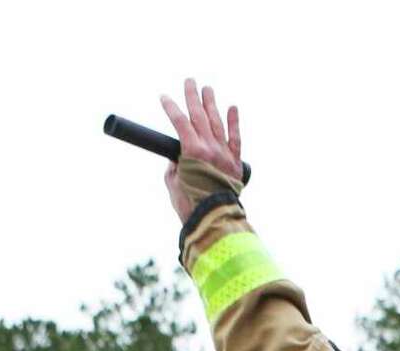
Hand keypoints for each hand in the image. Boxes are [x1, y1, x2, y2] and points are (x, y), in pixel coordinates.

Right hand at [160, 77, 241, 222]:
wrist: (213, 220)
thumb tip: (177, 156)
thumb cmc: (189, 205)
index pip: (180, 122)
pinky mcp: (235, 162)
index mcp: (193, 151)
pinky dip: (234, 122)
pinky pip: (235, 138)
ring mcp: (224, 154)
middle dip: (193, 97)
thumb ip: (173, 164)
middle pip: (200, 116)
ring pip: (217, 122)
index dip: (171, 108)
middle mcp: (210, 148)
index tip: (164, 97)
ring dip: (211, 104)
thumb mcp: (173, 182)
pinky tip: (232, 107)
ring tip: (207, 89)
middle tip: (190, 81)